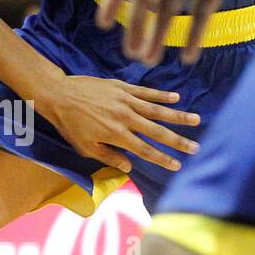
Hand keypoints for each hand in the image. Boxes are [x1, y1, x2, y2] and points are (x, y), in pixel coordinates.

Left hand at [34, 75, 200, 173]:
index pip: (145, 150)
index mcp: (116, 134)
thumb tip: (129, 167)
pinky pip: (145, 91)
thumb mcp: (85, 146)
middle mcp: (125, 117)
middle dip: (178, 141)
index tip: (177, 166)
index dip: (162, 158)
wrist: (57, 94)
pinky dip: (161, 95)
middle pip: (157, 131)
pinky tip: (176, 98)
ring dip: (177, 116)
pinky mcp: (121, 87)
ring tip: (196, 120)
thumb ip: (108, 157)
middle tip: (196, 148)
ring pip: (156, 109)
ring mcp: (124, 100)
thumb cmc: (69, 123)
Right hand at [95, 0, 254, 64]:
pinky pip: (202, 14)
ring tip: (151, 61)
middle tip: (133, 55)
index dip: (113, 2)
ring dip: (160, 36)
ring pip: (171, 13)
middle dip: (138, 29)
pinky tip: (188, 57)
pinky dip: (195, 35)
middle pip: (147, 3)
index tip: (102, 24)